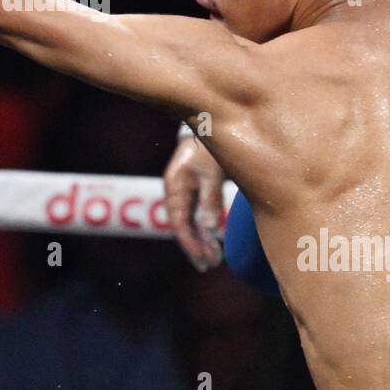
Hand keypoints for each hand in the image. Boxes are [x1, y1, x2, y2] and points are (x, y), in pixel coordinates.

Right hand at [163, 133, 226, 270]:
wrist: (212, 124)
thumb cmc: (211, 147)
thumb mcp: (212, 171)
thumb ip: (211, 199)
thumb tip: (211, 230)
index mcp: (175, 185)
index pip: (179, 222)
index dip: (190, 243)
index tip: (203, 258)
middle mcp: (176, 191)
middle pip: (182, 226)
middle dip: (195, 247)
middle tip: (210, 265)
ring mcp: (184, 191)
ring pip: (189, 222)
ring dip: (200, 241)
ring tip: (214, 260)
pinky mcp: (194, 189)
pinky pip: (195, 215)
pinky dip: (204, 230)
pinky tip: (214, 241)